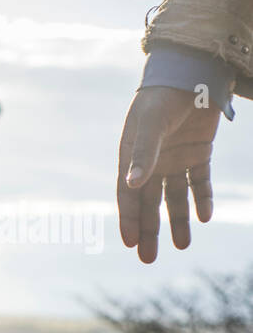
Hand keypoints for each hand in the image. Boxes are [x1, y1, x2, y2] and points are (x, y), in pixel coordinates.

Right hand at [116, 86, 219, 262]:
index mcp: (132, 159)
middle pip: (150, 204)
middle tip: (148, 258)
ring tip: (182, 245)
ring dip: (178, 221)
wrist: (192, 74)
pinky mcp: (198, 154)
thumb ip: (143, 154)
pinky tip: (204, 216)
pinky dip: (202, 199)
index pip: (129, 196)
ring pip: (175, 198)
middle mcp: (152, 164)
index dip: (129, 220)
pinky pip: (200, 182)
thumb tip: (133, 186)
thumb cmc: (162, 98)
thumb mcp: (151, 125)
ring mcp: (175, 160)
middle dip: (150, 231)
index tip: (131, 243)